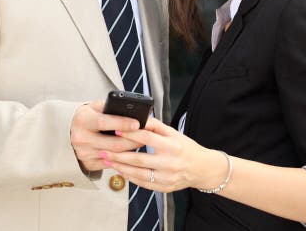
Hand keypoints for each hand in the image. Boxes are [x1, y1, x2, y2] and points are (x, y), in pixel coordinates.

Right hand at [70, 101, 144, 171]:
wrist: (68, 131)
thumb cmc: (87, 116)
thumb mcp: (94, 107)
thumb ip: (110, 108)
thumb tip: (133, 112)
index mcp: (82, 120)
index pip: (104, 123)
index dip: (122, 124)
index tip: (138, 123)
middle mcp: (81, 138)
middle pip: (114, 144)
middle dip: (133, 140)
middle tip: (146, 136)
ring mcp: (84, 153)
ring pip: (115, 155)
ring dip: (131, 150)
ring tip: (141, 143)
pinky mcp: (88, 164)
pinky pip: (111, 163)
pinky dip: (122, 159)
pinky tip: (130, 154)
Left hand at [100, 118, 226, 192]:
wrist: (203, 169)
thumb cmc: (186, 148)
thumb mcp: (174, 133)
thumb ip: (156, 126)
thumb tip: (139, 117)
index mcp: (172, 145)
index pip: (146, 138)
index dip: (129, 133)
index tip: (115, 129)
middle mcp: (169, 163)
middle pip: (138, 158)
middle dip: (118, 154)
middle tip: (103, 149)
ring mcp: (167, 177)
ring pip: (138, 173)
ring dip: (120, 167)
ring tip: (107, 160)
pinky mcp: (165, 188)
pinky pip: (143, 183)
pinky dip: (129, 177)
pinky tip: (120, 171)